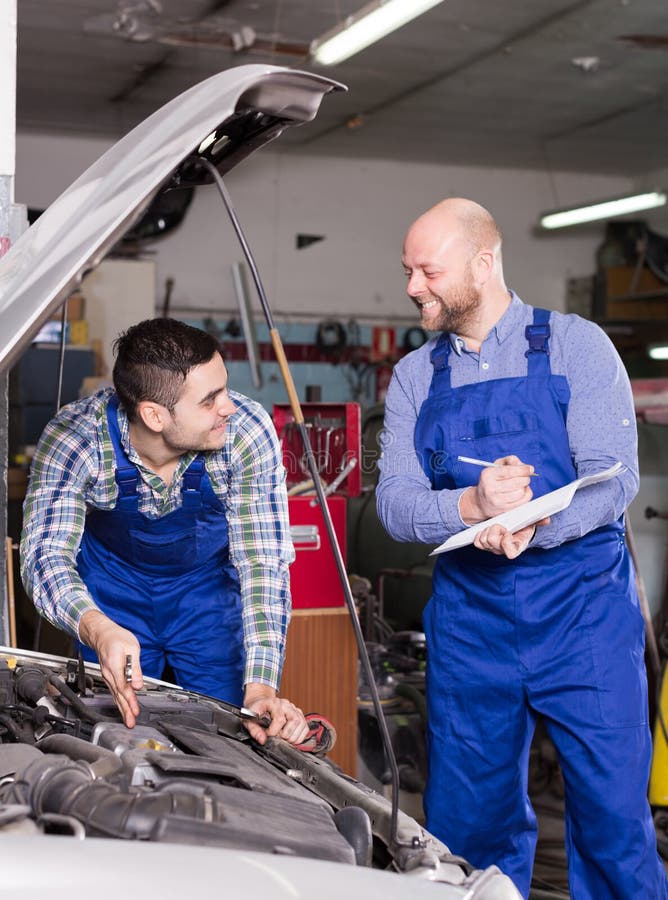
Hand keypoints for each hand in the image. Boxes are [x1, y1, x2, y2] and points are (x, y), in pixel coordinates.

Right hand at [79, 609, 142, 727]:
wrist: (102, 634)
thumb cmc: (117, 638)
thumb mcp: (132, 648)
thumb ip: (135, 668)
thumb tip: (138, 684)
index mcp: (115, 666)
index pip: (123, 687)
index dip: (130, 701)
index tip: (135, 711)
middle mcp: (109, 674)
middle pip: (118, 696)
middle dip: (125, 711)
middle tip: (131, 723)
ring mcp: (107, 676)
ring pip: (115, 695)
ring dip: (122, 709)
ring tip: (128, 721)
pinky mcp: (109, 676)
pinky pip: (114, 691)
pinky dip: (119, 701)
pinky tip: (123, 708)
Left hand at [242, 683, 309, 746]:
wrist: (260, 701)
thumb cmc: (255, 709)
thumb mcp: (249, 718)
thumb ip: (254, 730)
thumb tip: (263, 740)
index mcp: (274, 703)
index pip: (280, 719)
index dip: (273, 732)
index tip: (267, 735)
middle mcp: (286, 704)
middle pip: (295, 720)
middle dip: (286, 734)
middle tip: (278, 738)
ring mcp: (294, 709)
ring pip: (302, 723)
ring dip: (294, 736)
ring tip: (285, 740)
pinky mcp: (298, 714)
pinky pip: (305, 726)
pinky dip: (300, 736)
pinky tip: (291, 738)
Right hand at [460, 454, 535, 523]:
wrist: (481, 502)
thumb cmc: (491, 482)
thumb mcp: (496, 467)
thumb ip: (510, 461)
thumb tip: (525, 466)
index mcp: (488, 475)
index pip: (509, 471)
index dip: (523, 470)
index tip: (530, 469)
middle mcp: (490, 489)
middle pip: (518, 482)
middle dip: (525, 478)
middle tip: (524, 477)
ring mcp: (497, 501)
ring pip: (521, 492)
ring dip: (525, 487)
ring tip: (520, 485)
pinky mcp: (504, 510)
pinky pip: (523, 501)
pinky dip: (526, 495)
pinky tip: (521, 492)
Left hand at [473, 516, 550, 558]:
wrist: (511, 526)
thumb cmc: (521, 525)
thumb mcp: (531, 521)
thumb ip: (539, 520)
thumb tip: (546, 520)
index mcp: (518, 546)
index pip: (510, 553)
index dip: (506, 541)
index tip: (507, 531)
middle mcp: (505, 550)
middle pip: (492, 541)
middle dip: (495, 529)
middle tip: (500, 525)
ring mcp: (494, 549)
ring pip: (484, 540)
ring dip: (487, 530)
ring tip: (495, 526)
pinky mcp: (484, 546)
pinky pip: (477, 541)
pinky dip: (480, 533)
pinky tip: (487, 529)